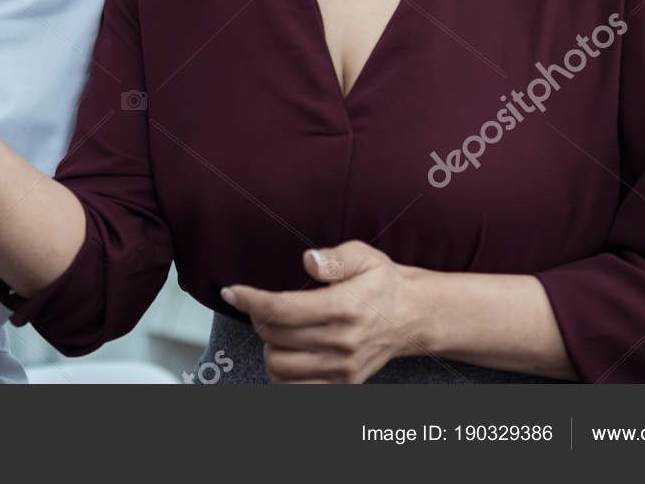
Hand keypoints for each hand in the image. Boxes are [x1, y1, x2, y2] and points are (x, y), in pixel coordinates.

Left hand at [221, 241, 428, 383]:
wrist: (413, 317)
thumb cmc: (382, 283)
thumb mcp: (364, 256)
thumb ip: (335, 258)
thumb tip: (309, 260)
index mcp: (345, 307)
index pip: (283, 309)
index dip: (250, 300)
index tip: (232, 292)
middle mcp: (343, 342)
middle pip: (275, 336)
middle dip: (259, 317)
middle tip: (263, 304)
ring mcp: (343, 368)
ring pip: (278, 365)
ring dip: (269, 345)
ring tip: (279, 329)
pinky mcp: (343, 385)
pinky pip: (293, 388)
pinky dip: (280, 373)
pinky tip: (286, 351)